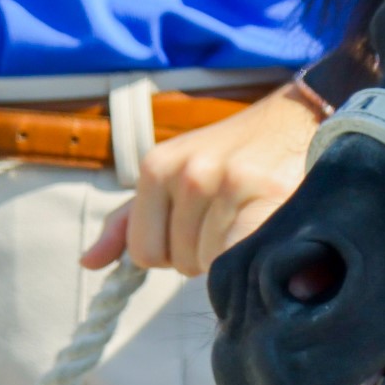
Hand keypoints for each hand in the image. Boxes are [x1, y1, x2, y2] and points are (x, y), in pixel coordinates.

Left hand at [81, 84, 320, 275]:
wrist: (296, 121)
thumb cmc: (233, 156)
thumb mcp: (174, 176)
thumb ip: (130, 220)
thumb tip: (88, 262)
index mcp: (157, 166)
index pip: (145, 252)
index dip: (173, 251)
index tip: (200, 227)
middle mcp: (188, 172)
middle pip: (180, 261)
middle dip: (206, 251)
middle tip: (233, 218)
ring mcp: (227, 182)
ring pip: (213, 263)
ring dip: (234, 254)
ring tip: (252, 218)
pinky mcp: (265, 194)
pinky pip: (241, 257)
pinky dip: (254, 257)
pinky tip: (266, 230)